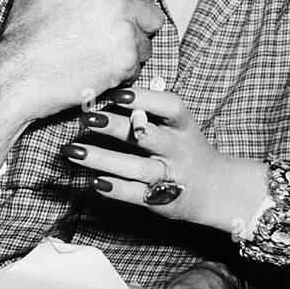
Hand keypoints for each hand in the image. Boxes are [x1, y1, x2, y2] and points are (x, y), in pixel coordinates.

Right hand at [0, 0, 163, 122]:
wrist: (19, 75)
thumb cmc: (22, 35)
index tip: (133, 3)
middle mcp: (118, 7)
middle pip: (152, 14)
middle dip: (140, 25)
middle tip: (121, 36)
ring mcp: (124, 37)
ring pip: (146, 43)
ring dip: (132, 50)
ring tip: (107, 56)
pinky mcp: (125, 65)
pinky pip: (137, 67)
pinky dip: (124, 72)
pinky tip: (102, 71)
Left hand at [62, 86, 267, 234]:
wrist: (215, 189)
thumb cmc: (186, 148)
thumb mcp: (180, 125)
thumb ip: (153, 110)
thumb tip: (112, 88)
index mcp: (184, 126)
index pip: (169, 107)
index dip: (144, 99)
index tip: (116, 94)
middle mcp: (178, 150)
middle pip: (147, 136)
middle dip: (116, 127)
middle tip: (86, 117)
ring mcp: (169, 176)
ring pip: (136, 167)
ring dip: (103, 158)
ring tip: (73, 150)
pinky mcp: (160, 200)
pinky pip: (135, 193)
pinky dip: (115, 188)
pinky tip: (93, 181)